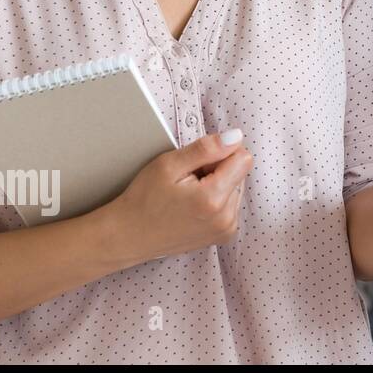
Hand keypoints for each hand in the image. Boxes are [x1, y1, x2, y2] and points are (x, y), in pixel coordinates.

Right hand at [105, 129, 253, 264]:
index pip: (243, 158)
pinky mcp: (224, 234)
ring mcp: (226, 229)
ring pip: (236, 188)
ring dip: (217, 185)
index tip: (198, 164)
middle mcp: (226, 218)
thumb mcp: (168, 165)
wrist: (129, 236)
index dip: (221, 154)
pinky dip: (216, 200)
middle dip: (218, 170)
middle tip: (188, 181)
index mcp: (213, 198)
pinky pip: (231, 205)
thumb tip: (235, 137)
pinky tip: (193, 206)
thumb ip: (206, 148)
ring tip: (188, 196)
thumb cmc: (144, 200)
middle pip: (240, 174)